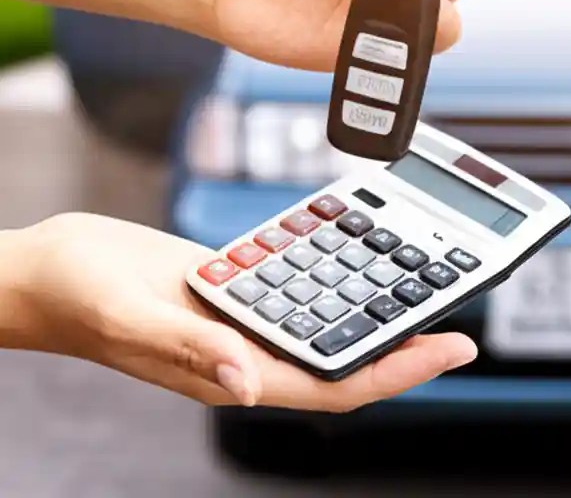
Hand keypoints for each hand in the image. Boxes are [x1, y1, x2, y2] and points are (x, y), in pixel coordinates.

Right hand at [11, 213, 476, 411]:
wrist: (44, 271)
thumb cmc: (72, 297)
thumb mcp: (129, 314)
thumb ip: (188, 347)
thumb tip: (247, 381)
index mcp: (233, 375)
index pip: (336, 385)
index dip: (400, 370)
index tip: (454, 346)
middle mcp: (249, 355)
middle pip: (347, 355)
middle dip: (407, 337)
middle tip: (461, 302)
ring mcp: (244, 325)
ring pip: (328, 321)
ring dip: (376, 304)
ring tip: (427, 277)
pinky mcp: (236, 294)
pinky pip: (300, 287)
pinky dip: (334, 272)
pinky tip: (361, 249)